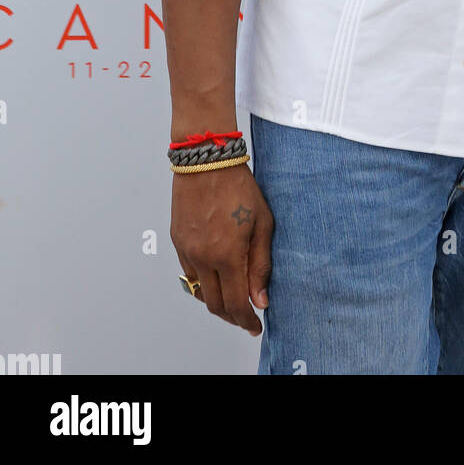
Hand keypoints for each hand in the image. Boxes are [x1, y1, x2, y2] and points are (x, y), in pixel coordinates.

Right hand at [171, 163, 273, 336]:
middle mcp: (202, 257)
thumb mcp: (263, 222)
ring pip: (200, 291)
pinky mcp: (178, 241)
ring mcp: (186, 250)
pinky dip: (203, 282)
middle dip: (232, 316)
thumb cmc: (239, 185)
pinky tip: (216, 276)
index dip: (246, 320)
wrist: (206, 160)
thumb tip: (260, 299)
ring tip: (233, 298)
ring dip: (216, 301)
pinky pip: (189, 273)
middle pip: (215, 304)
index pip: (235, 303)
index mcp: (227, 254)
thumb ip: (260, 264)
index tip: (255, 326)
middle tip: (246, 317)